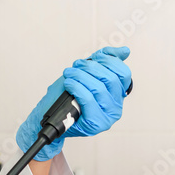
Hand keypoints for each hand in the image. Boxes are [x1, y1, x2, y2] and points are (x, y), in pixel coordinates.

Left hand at [16, 46, 131, 160]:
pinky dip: (77, 87)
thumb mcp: (88, 73)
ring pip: (98, 88)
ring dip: (80, 76)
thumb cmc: (68, 95)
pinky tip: (69, 84)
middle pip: (111, 79)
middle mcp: (116, 108)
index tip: (94, 58)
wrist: (49, 116)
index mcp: (118, 95)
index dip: (109, 61)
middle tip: (76, 65)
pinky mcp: (94, 124)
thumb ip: (105, 61)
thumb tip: (124, 51)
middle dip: (91, 67)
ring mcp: (106, 118)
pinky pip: (88, 98)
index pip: (124, 73)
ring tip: (69, 73)